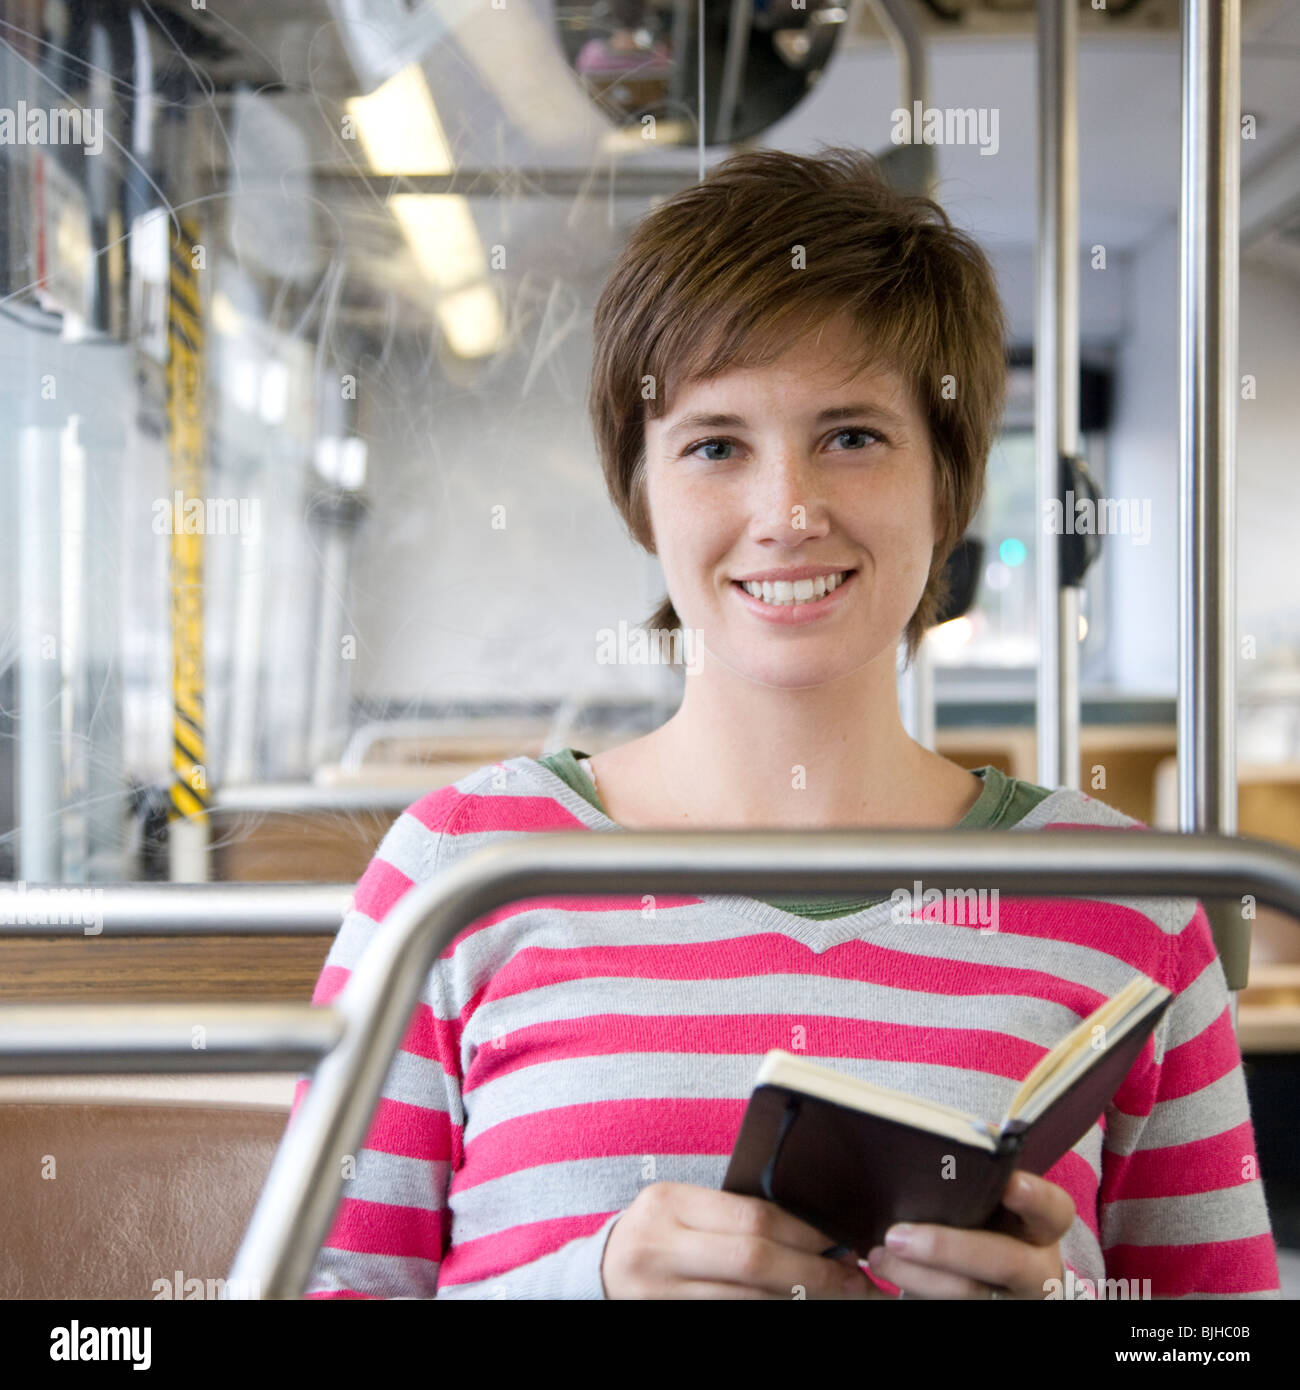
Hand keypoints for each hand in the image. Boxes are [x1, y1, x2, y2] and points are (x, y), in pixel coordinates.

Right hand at [601, 1182, 885, 1299]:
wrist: (601, 1275)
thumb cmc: (657, 1234)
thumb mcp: (682, 1209)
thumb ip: (731, 1214)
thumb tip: (812, 1228)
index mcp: (670, 1205)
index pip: (752, 1216)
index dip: (805, 1231)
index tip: (842, 1240)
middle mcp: (661, 1248)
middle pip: (754, 1260)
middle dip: (813, 1271)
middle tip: (856, 1280)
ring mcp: (661, 1294)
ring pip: (749, 1302)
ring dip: (800, 1301)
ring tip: (838, 1297)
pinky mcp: (669, 1323)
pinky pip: (732, 1320)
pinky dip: (771, 1315)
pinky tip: (797, 1309)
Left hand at [864, 1170, 1073, 1299]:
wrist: (986, 1276)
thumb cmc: (980, 1222)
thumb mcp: (987, 1206)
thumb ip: (973, 1183)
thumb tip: (934, 1151)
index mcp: (1042, 1229)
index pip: (1055, 1211)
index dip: (1036, 1198)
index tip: (1009, 1185)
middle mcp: (1038, 1271)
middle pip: (1007, 1261)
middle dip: (948, 1248)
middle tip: (897, 1235)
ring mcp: (1012, 1299)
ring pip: (971, 1293)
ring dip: (919, 1276)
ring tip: (880, 1254)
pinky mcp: (988, 1310)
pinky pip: (950, 1305)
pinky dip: (914, 1289)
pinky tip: (885, 1267)